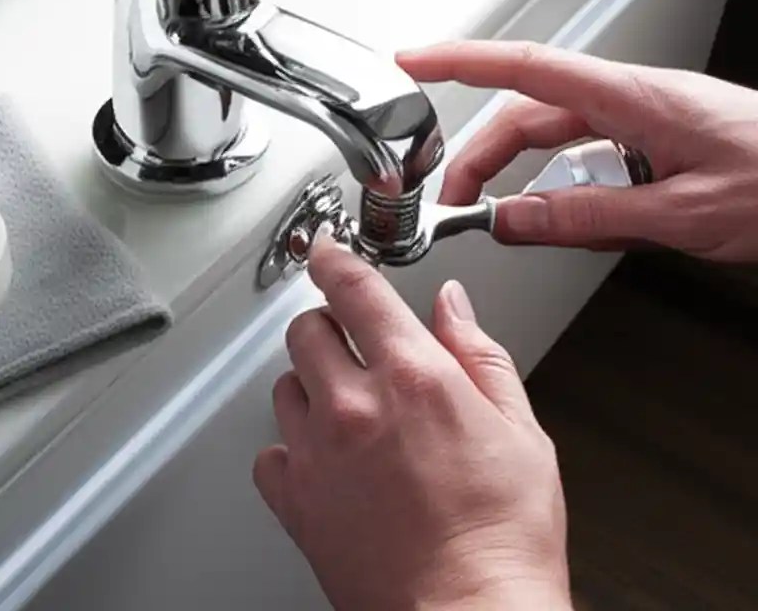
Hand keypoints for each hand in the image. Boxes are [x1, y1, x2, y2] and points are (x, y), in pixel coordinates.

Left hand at [253, 240, 570, 610]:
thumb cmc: (502, 539)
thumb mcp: (522, 432)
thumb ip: (480, 356)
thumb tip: (452, 306)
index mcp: (414, 379)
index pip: (354, 289)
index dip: (334, 258)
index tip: (327, 250)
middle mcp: (354, 407)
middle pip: (306, 331)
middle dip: (329, 328)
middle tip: (357, 350)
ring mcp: (316, 453)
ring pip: (284, 386)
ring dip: (311, 388)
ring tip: (353, 418)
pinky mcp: (294, 499)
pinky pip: (269, 452)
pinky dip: (291, 450)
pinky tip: (326, 463)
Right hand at [397, 40, 757, 261]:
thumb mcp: (681, 214)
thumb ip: (587, 217)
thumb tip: (513, 220)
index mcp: (634, 99)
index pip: (527, 68)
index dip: (461, 61)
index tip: (412, 60)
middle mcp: (634, 101)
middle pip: (529, 115)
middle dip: (479, 155)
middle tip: (453, 201)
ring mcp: (646, 121)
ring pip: (557, 139)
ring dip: (520, 176)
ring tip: (500, 217)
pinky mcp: (658, 144)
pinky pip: (590, 158)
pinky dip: (561, 187)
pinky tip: (563, 219)